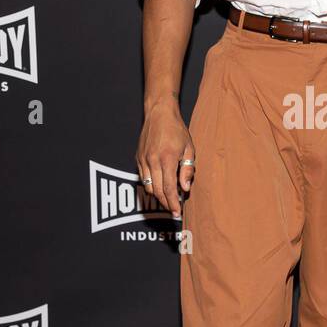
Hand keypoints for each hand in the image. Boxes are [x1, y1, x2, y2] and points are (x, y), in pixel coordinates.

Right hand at [136, 99, 194, 218]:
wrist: (159, 113)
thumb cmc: (176, 130)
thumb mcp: (189, 148)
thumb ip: (187, 169)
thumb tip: (185, 188)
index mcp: (167, 159)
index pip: (169, 188)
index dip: (173, 203)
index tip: (177, 213)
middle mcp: (152, 161)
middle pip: (157, 191)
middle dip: (166, 203)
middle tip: (174, 210)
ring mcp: (143, 160)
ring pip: (149, 187)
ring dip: (158, 196)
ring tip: (169, 199)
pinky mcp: (138, 158)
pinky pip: (143, 178)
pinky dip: (151, 186)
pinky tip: (160, 186)